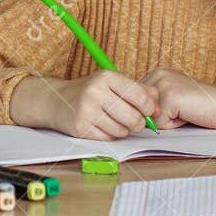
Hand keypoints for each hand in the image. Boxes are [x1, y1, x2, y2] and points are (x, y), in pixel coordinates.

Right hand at [11, 71, 158, 140]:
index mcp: (106, 76)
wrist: (56, 101)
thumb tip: (158, 106)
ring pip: (122, 131)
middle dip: (138, 123)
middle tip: (134, 121)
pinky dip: (110, 136)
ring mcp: (87, 110)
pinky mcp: (81, 127)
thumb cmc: (90, 92)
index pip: (140, 96)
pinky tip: (102, 126)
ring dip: (123, 130)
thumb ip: (138, 90)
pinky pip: (108, 139)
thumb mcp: (112, 83)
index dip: (149, 108)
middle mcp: (96, 92)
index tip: (149, 112)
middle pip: (133, 117)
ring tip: (114, 121)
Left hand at [138, 68, 215, 128]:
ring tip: (183, 112)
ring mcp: (163, 84)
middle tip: (180, 110)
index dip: (150, 112)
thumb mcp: (172, 101)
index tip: (172, 108)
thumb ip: (153, 104)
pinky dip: (172, 126)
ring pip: (147, 117)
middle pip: (138, 108)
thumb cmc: (202, 107)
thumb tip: (131, 118)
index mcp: (157, 73)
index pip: (134, 100)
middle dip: (156, 117)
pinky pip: (158, 124)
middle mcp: (157, 74)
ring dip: (164, 122)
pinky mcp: (170, 97)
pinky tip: (187, 114)